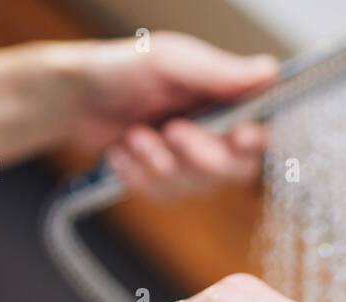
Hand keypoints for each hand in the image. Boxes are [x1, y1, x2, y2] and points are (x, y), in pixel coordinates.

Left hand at [67, 33, 276, 200]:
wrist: (75, 100)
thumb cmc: (123, 70)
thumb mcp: (168, 61)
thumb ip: (218, 73)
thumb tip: (270, 72)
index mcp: (227, 100)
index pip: (263, 130)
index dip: (257, 140)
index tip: (240, 136)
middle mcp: (217, 134)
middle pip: (237, 170)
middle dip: (201, 155)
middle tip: (173, 130)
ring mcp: (192, 163)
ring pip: (197, 187)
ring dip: (159, 162)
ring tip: (134, 134)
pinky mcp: (167, 184)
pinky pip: (165, 197)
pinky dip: (139, 175)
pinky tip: (122, 152)